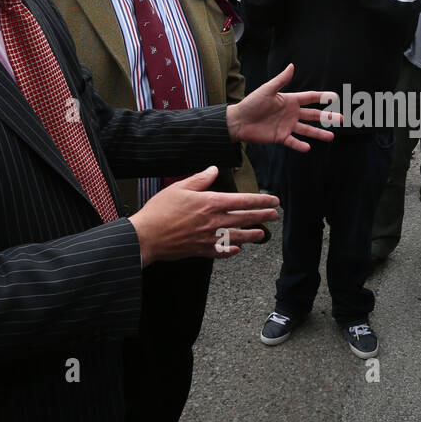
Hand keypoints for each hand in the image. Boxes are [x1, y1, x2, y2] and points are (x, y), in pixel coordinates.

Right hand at [129, 166, 279, 264]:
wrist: (146, 236)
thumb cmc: (160, 211)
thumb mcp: (179, 188)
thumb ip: (199, 179)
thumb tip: (213, 169)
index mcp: (210, 203)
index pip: (243, 201)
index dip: (261, 201)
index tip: (273, 200)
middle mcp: (214, 221)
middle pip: (245, 218)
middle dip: (262, 216)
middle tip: (274, 215)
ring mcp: (209, 237)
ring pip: (237, 236)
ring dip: (252, 235)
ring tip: (262, 233)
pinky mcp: (201, 250)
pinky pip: (221, 251)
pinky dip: (231, 251)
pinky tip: (236, 250)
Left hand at [225, 63, 337, 150]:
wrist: (239, 121)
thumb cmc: (252, 103)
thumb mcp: (267, 89)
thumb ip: (281, 80)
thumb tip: (292, 66)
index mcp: (290, 100)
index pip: (310, 98)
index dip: (322, 97)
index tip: (335, 97)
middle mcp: (291, 113)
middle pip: (313, 115)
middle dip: (327, 117)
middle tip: (342, 119)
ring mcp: (287, 126)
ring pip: (307, 130)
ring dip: (319, 133)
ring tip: (331, 136)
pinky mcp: (280, 137)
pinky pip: (293, 141)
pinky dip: (300, 145)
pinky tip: (308, 147)